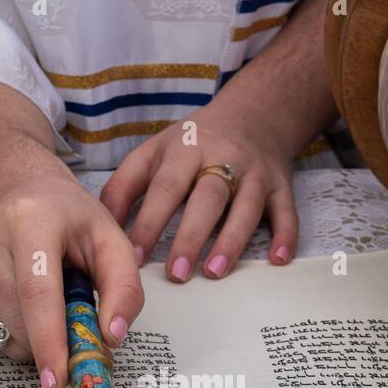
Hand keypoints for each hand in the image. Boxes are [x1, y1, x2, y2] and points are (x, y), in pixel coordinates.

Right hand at [0, 135, 142, 387]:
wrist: (17, 191)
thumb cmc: (70, 221)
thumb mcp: (111, 241)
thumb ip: (124, 289)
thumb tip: (111, 338)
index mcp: (32, 220)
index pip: (37, 291)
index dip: (48, 341)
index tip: (56, 382)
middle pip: (18, 319)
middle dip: (49, 344)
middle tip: (73, 333)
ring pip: (0, 331)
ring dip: (30, 337)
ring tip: (46, 301)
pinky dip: (8, 330)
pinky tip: (19, 301)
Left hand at [99, 98, 299, 282]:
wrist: (254, 113)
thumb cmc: (194, 142)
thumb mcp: (154, 151)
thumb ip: (125, 186)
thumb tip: (101, 225)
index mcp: (185, 151)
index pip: (166, 188)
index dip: (150, 222)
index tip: (135, 256)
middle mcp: (222, 158)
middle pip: (208, 197)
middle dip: (191, 236)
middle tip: (176, 274)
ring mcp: (255, 173)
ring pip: (247, 207)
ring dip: (232, 240)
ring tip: (214, 272)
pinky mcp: (281, 186)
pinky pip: (286, 211)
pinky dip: (286, 235)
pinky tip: (278, 259)